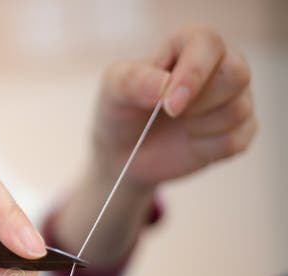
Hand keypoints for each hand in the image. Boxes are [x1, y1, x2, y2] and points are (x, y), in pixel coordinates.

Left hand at [93, 26, 255, 188]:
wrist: (124, 154)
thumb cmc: (121, 111)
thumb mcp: (113, 90)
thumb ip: (132, 80)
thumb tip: (164, 84)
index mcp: (188, 44)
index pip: (208, 43)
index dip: (193, 73)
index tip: (169, 105)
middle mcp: (220, 65)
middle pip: (236, 73)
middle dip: (199, 103)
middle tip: (169, 114)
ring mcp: (234, 98)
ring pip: (237, 109)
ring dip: (199, 126)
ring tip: (175, 125)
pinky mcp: (239, 130)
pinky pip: (235, 140)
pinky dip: (206, 148)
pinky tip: (189, 142)